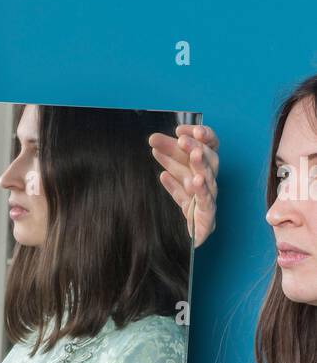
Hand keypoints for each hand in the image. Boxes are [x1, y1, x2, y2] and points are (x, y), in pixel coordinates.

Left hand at [149, 123, 217, 246]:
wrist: (192, 234)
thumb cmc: (188, 200)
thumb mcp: (176, 176)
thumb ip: (168, 158)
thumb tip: (154, 141)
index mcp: (204, 167)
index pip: (208, 145)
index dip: (199, 135)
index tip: (180, 128)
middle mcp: (209, 179)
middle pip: (206, 158)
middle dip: (194, 147)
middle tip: (181, 139)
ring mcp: (210, 196)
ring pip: (207, 177)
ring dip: (200, 164)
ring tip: (195, 154)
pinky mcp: (208, 215)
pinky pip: (205, 201)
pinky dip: (200, 190)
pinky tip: (194, 181)